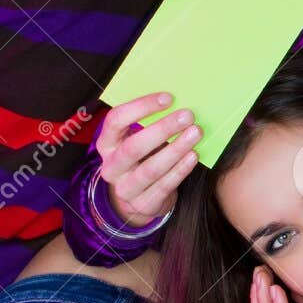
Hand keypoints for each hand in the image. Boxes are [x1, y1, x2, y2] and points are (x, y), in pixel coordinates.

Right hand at [95, 92, 200, 225]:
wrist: (140, 197)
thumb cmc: (143, 157)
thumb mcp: (138, 138)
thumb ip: (149, 122)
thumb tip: (178, 98)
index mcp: (106, 144)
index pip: (115, 120)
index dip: (141, 107)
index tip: (168, 98)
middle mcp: (111, 167)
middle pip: (133, 147)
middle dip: (162, 129)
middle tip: (187, 115)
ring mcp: (125, 188)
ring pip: (150, 169)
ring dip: (175, 149)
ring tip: (196, 133)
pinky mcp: (142, 204)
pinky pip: (164, 186)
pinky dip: (180, 169)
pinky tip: (194, 155)